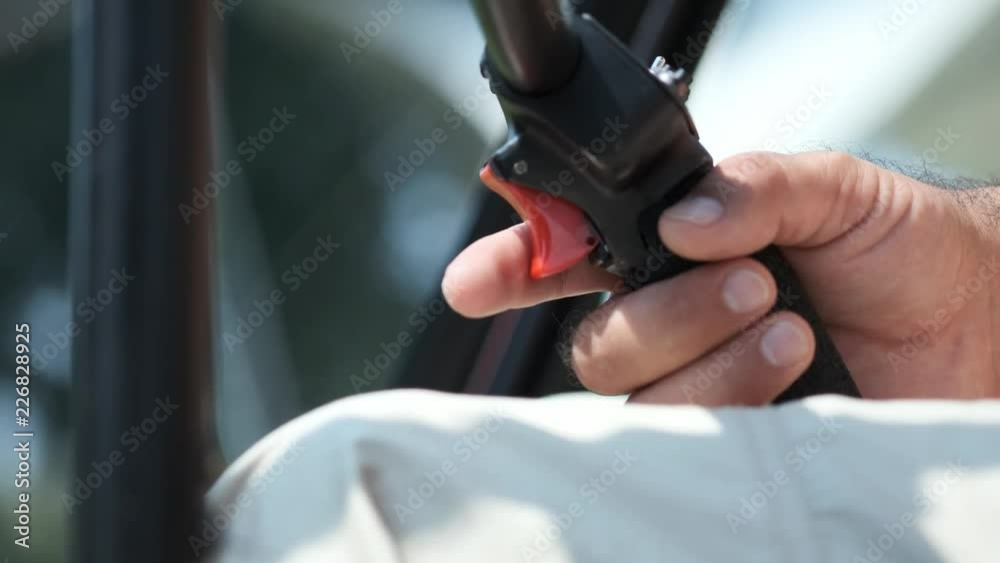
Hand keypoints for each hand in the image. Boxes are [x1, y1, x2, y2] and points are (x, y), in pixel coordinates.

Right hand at [441, 152, 999, 403]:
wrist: (975, 323)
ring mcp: (701, 385)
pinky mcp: (733, 440)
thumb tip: (683, 218)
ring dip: (704, 356)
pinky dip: (734, 398)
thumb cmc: (903, 251)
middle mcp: (673, 323)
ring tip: (786, 321)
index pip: (572, 259)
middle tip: (744, 280)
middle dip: (660, 314)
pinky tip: (791, 371)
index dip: (515, 268)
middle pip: (596, 342)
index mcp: (674, 252)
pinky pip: (689, 438)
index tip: (475, 284)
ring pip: (636, 397)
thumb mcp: (836, 189)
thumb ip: (756, 184)